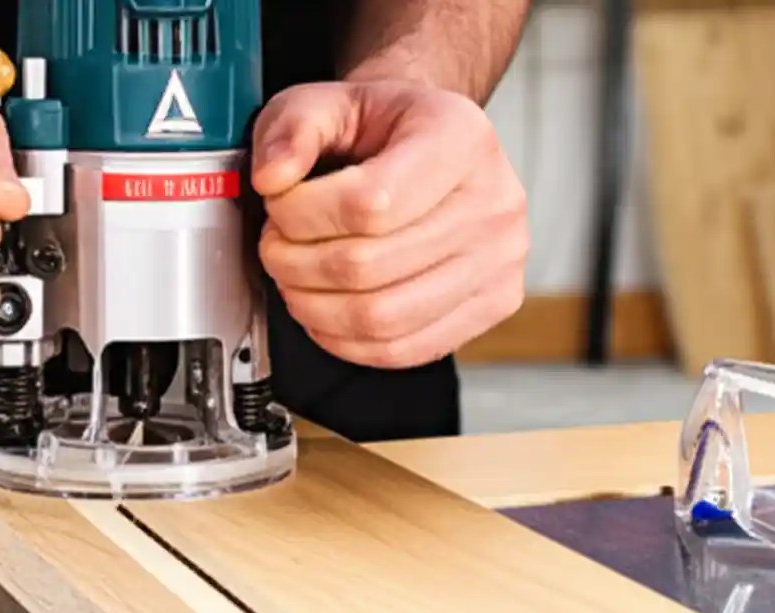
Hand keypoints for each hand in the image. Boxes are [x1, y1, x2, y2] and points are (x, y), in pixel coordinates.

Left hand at [251, 80, 528, 368]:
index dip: (301, 216)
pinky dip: (346, 341)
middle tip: (276, 247)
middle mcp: (494, 200)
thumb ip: (291, 127)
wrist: (427, 145)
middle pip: (367, 267)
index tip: (279, 206)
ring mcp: (501, 259)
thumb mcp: (326, 102)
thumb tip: (273, 178)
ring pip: (381, 318)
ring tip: (295, 277)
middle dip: (295, 263)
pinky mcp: (495, 303)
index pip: (369, 204)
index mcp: (460, 137)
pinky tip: (325, 310)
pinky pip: (404, 349)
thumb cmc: (380, 128)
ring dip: (313, 307)